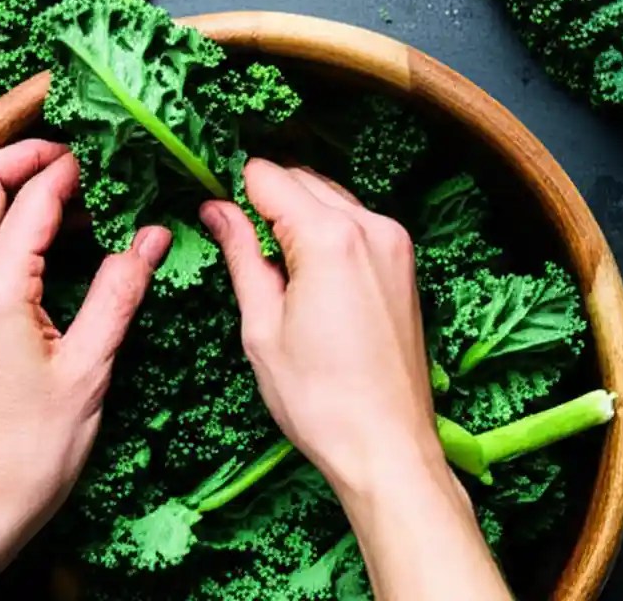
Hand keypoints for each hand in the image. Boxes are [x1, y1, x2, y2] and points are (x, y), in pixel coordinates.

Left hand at [0, 139, 169, 536]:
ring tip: (75, 197)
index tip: (111, 159)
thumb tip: (152, 236)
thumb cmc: (34, 446)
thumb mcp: (91, 366)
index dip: (74, 171)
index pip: (34, 198)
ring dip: (14, 189)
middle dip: (23, 156)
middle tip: (76, 156)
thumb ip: (121, 290)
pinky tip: (53, 243)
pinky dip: (7, 225)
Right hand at [199, 158, 439, 491]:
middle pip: (302, 179)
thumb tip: (216, 209)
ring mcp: (396, 243)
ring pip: (332, 197)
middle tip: (243, 251)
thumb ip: (241, 255)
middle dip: (267, 201)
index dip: (235, 193)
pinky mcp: (405, 264)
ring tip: (278, 274)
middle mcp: (372, 226)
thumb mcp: (262, 326)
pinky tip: (312, 280)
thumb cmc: (319, 400)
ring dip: (299, 216)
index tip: (218, 220)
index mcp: (331, 238)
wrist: (387, 446)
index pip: (268, 176)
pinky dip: (328, 233)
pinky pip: (357, 223)